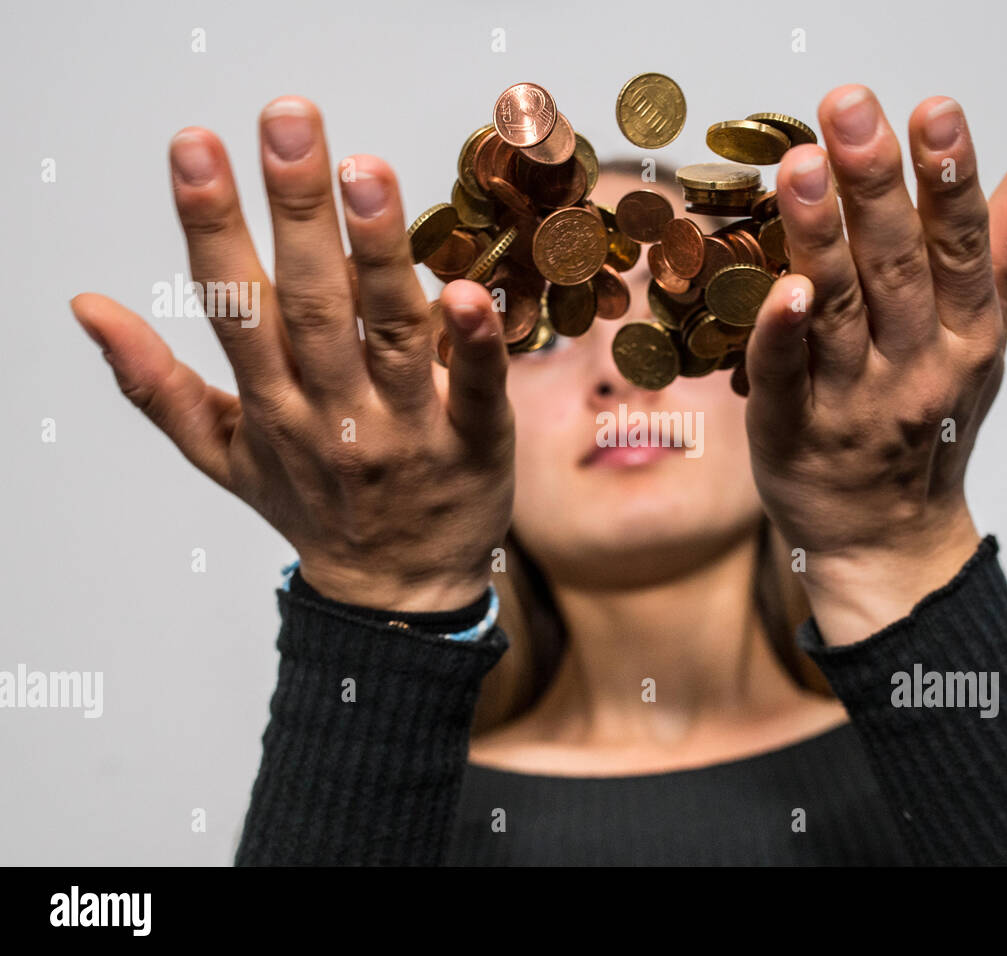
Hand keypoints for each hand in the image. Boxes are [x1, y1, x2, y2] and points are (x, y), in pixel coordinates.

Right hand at [70, 97, 513, 611]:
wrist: (395, 597)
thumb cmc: (311, 510)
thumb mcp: (221, 457)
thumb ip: (155, 385)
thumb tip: (87, 307)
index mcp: (270, 406)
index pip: (233, 306)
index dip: (211, 226)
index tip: (194, 146)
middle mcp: (333, 413)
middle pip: (311, 305)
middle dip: (296, 212)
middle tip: (289, 122)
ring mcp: (405, 430)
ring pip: (391, 334)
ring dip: (380, 253)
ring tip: (366, 170)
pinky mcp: (474, 444)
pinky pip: (476, 391)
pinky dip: (474, 346)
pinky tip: (469, 291)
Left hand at [743, 86, 1006, 643]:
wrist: (886, 540)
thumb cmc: (932, 431)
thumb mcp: (982, 348)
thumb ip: (1002, 259)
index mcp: (965, 339)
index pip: (962, 249)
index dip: (951, 179)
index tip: (936, 109)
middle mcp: (915, 369)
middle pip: (897, 269)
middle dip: (876, 185)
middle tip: (850, 110)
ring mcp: (854, 405)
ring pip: (839, 312)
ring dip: (821, 239)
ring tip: (802, 166)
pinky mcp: (793, 434)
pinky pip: (785, 379)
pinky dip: (782, 336)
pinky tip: (779, 287)